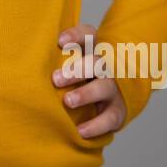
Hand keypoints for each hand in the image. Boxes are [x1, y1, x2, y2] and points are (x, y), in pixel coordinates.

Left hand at [52, 23, 126, 138]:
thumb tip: (48, 49)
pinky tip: (80, 130)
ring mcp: (114, 89)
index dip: (75, 36)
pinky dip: (96, 125)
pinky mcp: (118, 111)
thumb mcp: (76, 59)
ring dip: (86, 94)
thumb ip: (63, 53)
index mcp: (94, 49)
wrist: (116, 95)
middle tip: (55, 79)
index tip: (60, 41)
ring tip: (68, 101)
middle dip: (76, 70)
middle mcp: (106, 67)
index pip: (88, 36)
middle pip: (96, 63)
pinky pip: (109, 118)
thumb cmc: (85, 73)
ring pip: (104, 88)